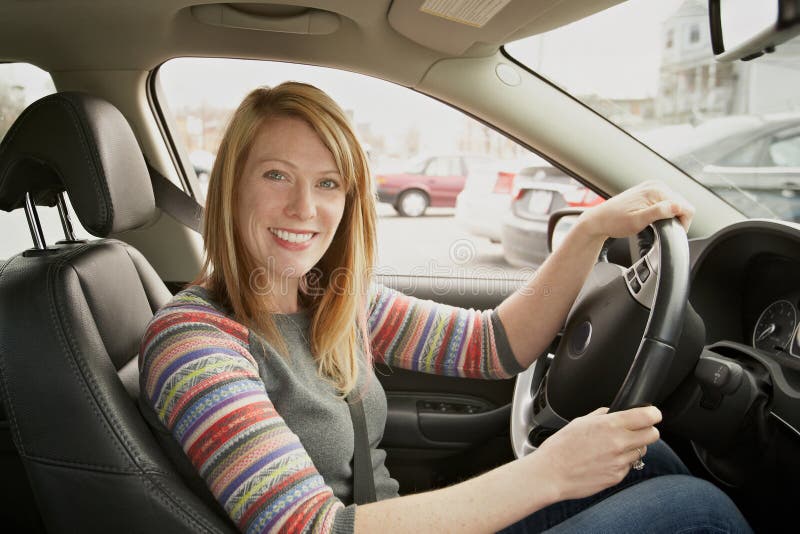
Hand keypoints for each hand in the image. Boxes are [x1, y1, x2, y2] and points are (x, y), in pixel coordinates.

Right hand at [527, 406, 661, 501]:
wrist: (551, 473)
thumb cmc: (560, 447)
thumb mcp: (579, 422)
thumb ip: (601, 415)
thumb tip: (613, 412)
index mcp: (610, 425)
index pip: (647, 417)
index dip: (652, 413)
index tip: (651, 414)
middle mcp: (619, 443)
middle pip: (652, 435)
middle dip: (647, 430)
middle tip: (637, 430)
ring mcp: (619, 462)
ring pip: (642, 451)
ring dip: (633, 448)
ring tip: (615, 447)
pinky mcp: (617, 477)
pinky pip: (629, 466)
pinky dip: (622, 462)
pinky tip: (606, 460)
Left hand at [577, 181, 694, 239]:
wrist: (599, 220)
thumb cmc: (614, 222)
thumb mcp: (638, 221)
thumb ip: (659, 213)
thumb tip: (676, 206)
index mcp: (656, 190)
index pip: (687, 207)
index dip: (683, 224)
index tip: (673, 233)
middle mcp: (656, 185)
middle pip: (683, 204)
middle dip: (677, 219)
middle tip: (662, 230)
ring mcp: (652, 186)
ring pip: (676, 203)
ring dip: (671, 216)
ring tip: (656, 225)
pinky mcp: (649, 191)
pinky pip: (666, 202)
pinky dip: (665, 212)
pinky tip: (654, 218)